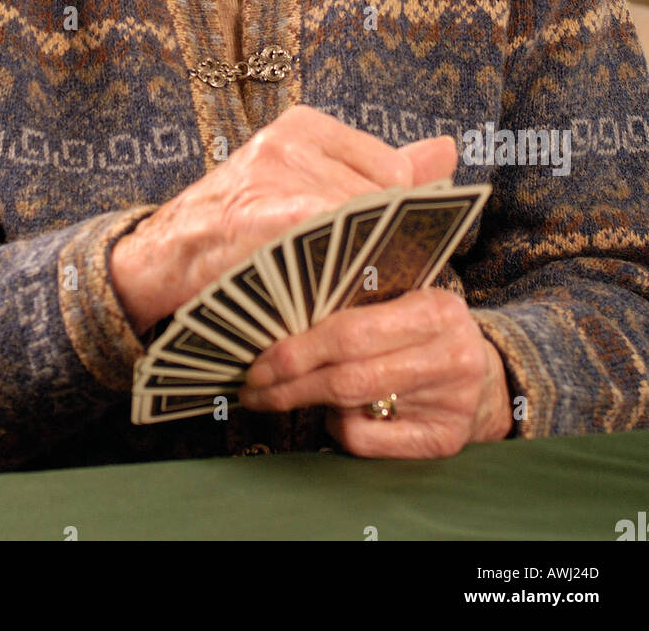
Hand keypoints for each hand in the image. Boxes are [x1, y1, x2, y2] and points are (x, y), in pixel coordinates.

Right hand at [110, 104, 457, 335]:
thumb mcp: (310, 184)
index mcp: (305, 125)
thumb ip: (384, 170)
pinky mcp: (259, 215)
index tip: (374, 248)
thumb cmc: (244, 228)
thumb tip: (449, 151)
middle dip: (377, 244)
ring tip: (329, 287)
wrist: (160, 261)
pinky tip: (319, 293)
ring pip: (356, 227)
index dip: (392, 219)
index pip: (392, 172)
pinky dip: (330, 274)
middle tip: (354, 277)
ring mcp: (270, 173)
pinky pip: (324, 244)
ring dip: (355, 267)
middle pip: (378, 200)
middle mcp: (287, 137)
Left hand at [238, 289, 514, 455]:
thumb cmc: (428, 333)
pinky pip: (368, 440)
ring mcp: (449, 403)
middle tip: (253, 388)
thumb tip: (281, 323)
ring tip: (281, 395)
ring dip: (306, 403)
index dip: (298, 349)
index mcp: (435, 309)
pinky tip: (337, 414)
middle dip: (290, 383)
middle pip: (348, 376)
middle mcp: (448, 356)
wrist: (490, 377)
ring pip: (353, 410)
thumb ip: (359, 308)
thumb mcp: (407, 303)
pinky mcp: (443, 440)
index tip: (260, 360)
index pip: (350, 332)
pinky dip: (339, 427)